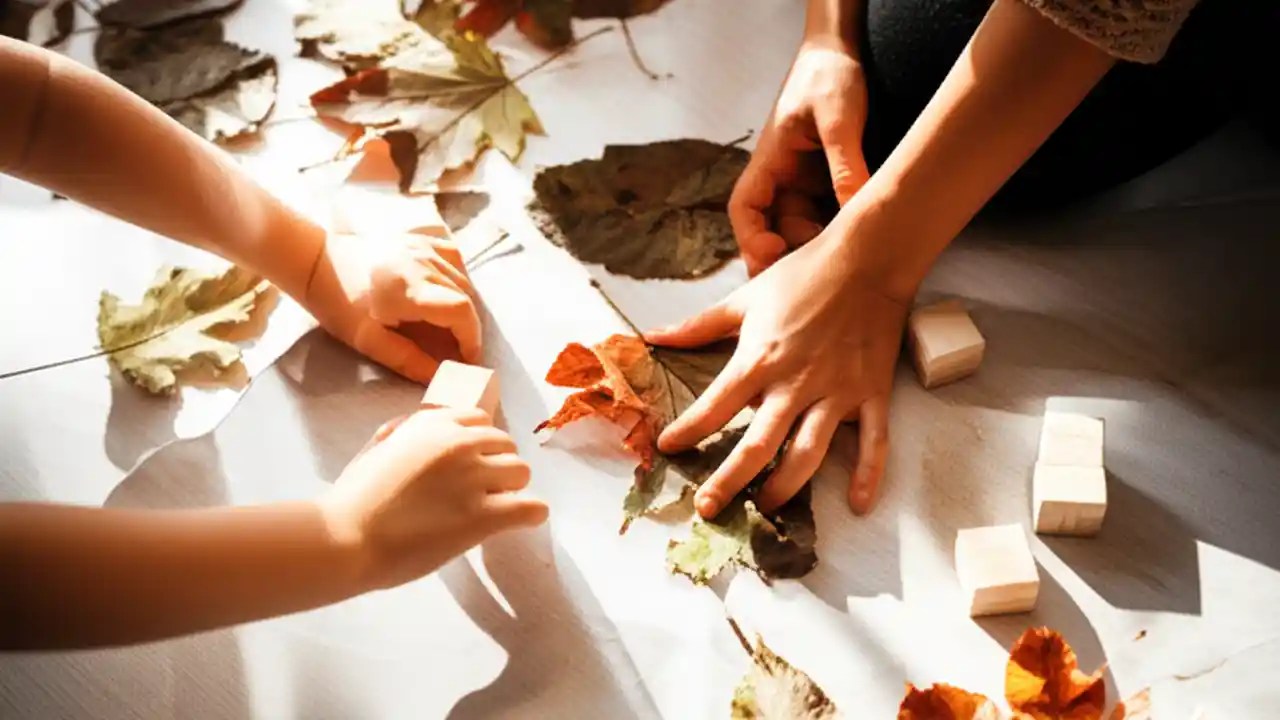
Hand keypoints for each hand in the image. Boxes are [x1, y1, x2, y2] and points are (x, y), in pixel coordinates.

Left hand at [303, 231, 482, 383]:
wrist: (318, 262)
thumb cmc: (339, 303)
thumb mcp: (369, 340)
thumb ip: (408, 359)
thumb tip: (439, 377)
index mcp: (411, 287)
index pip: (461, 312)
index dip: (471, 339)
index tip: (468, 359)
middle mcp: (424, 262)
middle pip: (467, 297)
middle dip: (468, 328)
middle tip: (460, 350)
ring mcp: (424, 246)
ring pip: (464, 280)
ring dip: (465, 306)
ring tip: (453, 327)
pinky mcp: (421, 239)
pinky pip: (454, 260)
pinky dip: (459, 279)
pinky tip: (448, 293)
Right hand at [320, 407, 547, 589]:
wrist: (345, 539)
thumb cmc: (351, 500)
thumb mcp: (373, 450)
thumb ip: (398, 434)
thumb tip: (407, 426)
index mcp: (432, 424)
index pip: (481, 421)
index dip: (478, 445)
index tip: (471, 465)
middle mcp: (458, 443)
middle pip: (505, 446)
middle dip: (496, 467)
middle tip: (479, 493)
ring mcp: (473, 478)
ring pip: (521, 473)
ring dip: (511, 490)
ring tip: (492, 510)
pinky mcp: (483, 515)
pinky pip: (532, 507)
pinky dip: (531, 514)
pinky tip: (521, 522)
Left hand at [646, 224, 907, 518]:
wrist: (867, 258)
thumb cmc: (803, 275)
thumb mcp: (745, 298)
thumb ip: (699, 326)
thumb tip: (653, 336)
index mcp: (760, 358)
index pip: (715, 406)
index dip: (688, 431)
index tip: (668, 448)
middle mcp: (795, 382)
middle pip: (757, 445)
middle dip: (729, 481)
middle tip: (708, 509)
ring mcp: (836, 392)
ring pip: (808, 454)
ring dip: (784, 488)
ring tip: (763, 508)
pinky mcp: (871, 394)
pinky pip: (872, 442)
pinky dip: (867, 475)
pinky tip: (857, 504)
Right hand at [732, 39, 869, 275]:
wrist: (842, 51)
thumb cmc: (828, 76)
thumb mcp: (839, 118)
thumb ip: (846, 164)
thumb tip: (855, 209)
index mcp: (769, 161)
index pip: (744, 208)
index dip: (751, 237)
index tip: (772, 254)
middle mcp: (782, 179)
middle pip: (774, 230)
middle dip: (792, 254)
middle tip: (821, 271)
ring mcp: (804, 184)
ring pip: (804, 229)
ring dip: (819, 245)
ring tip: (847, 258)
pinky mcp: (827, 186)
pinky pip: (829, 217)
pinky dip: (840, 232)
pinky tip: (862, 241)